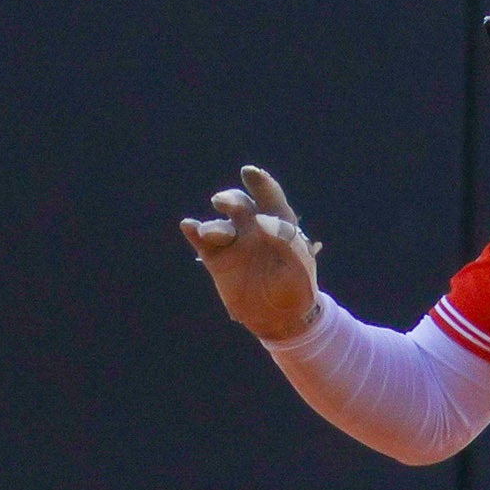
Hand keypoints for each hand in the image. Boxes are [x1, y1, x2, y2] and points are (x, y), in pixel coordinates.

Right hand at [179, 165, 323, 340]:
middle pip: (238, 205)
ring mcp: (234, 242)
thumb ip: (287, 242)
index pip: (269, 197)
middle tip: (221, 203)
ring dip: (213, 226)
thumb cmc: (297, 288)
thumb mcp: (300, 266)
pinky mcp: (217, 259)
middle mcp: (253, 227)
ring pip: (218, 225)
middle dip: (230, 200)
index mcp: (278, 224)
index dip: (260, 183)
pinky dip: (194, 231)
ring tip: (211, 234)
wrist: (281, 317)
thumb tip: (261, 221)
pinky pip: (202, 241)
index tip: (250, 173)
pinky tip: (189, 225)